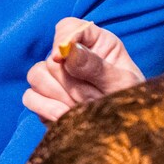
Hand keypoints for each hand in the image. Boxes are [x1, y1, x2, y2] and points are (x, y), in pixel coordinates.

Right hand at [22, 18, 146, 125]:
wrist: (127, 136)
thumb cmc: (132, 104)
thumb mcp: (122, 83)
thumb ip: (96, 66)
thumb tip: (69, 50)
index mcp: (96, 44)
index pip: (69, 27)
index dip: (62, 39)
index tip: (60, 57)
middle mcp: (73, 58)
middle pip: (51, 58)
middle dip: (69, 82)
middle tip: (92, 98)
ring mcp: (57, 80)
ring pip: (36, 76)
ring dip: (58, 96)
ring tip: (81, 110)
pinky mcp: (46, 101)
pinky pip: (30, 98)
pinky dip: (45, 108)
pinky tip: (64, 117)